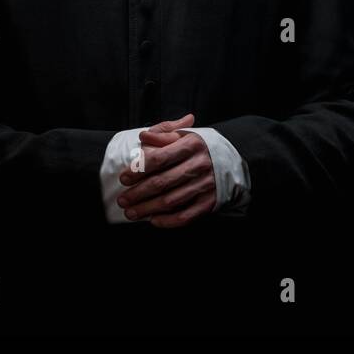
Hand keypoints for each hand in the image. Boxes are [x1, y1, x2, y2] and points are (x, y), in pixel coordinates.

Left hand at [117, 113, 216, 227]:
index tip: (123, 178)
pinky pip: (186, 216)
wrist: (232, 160)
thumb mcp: (184, 134)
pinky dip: (168, 221)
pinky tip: (154, 221)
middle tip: (122, 200)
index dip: (138, 170)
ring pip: (171, 201)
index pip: (159, 158)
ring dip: (148, 209)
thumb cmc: (199, 147)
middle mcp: (199, 165)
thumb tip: (143, 137)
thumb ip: (162, 132)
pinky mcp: (209, 202)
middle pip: (162, 182)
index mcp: (191, 145)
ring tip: (131, 213)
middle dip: (138, 193)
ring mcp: (205, 185)